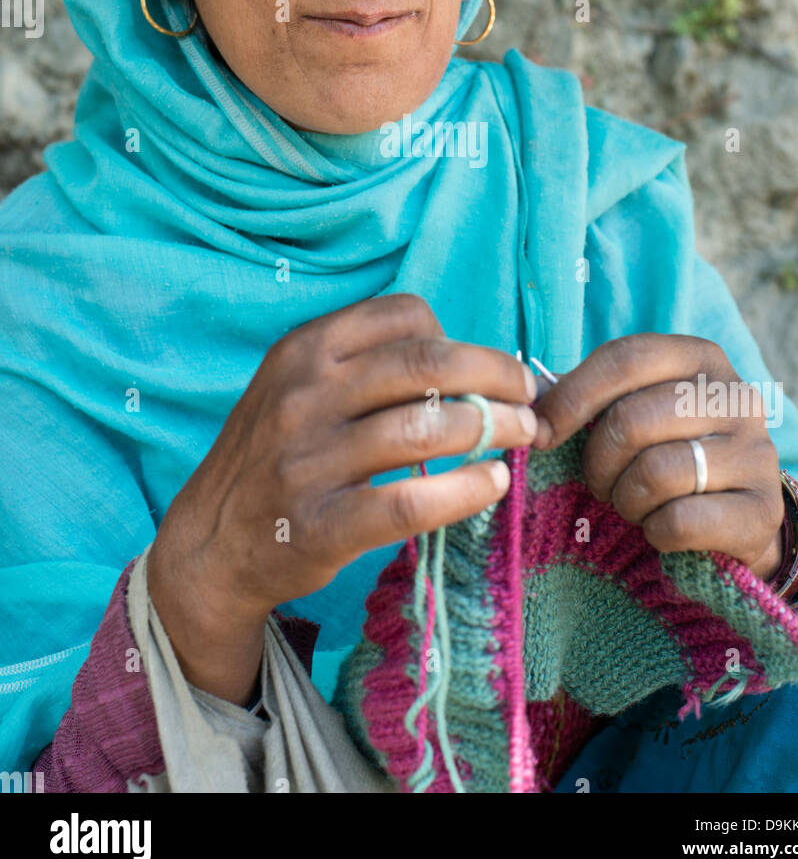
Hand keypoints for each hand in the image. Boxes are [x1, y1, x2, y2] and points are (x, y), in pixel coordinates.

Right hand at [147, 294, 537, 700]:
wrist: (208, 542)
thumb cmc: (274, 454)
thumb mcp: (296, 385)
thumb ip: (363, 363)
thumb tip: (465, 359)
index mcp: (304, 349)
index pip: (405, 316)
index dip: (460, 338)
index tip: (487, 368)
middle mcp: (304, 395)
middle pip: (428, 364)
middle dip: (495, 376)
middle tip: (528, 397)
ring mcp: (309, 460)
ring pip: (427, 429)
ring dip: (493, 429)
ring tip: (522, 436)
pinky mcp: (322, 524)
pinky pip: (413, 501)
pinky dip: (467, 490)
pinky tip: (492, 484)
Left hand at [530, 334, 784, 582]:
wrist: (740, 517)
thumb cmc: (669, 452)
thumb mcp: (636, 411)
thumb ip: (588, 397)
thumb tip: (528, 399)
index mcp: (699, 358)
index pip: (625, 358)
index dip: (572, 397)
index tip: (540, 433)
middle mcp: (737, 396)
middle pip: (634, 419)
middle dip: (598, 461)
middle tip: (598, 482)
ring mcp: (757, 453)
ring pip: (657, 472)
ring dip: (626, 499)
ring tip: (631, 503)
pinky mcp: (762, 511)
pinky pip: (680, 521)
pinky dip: (656, 531)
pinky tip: (661, 528)